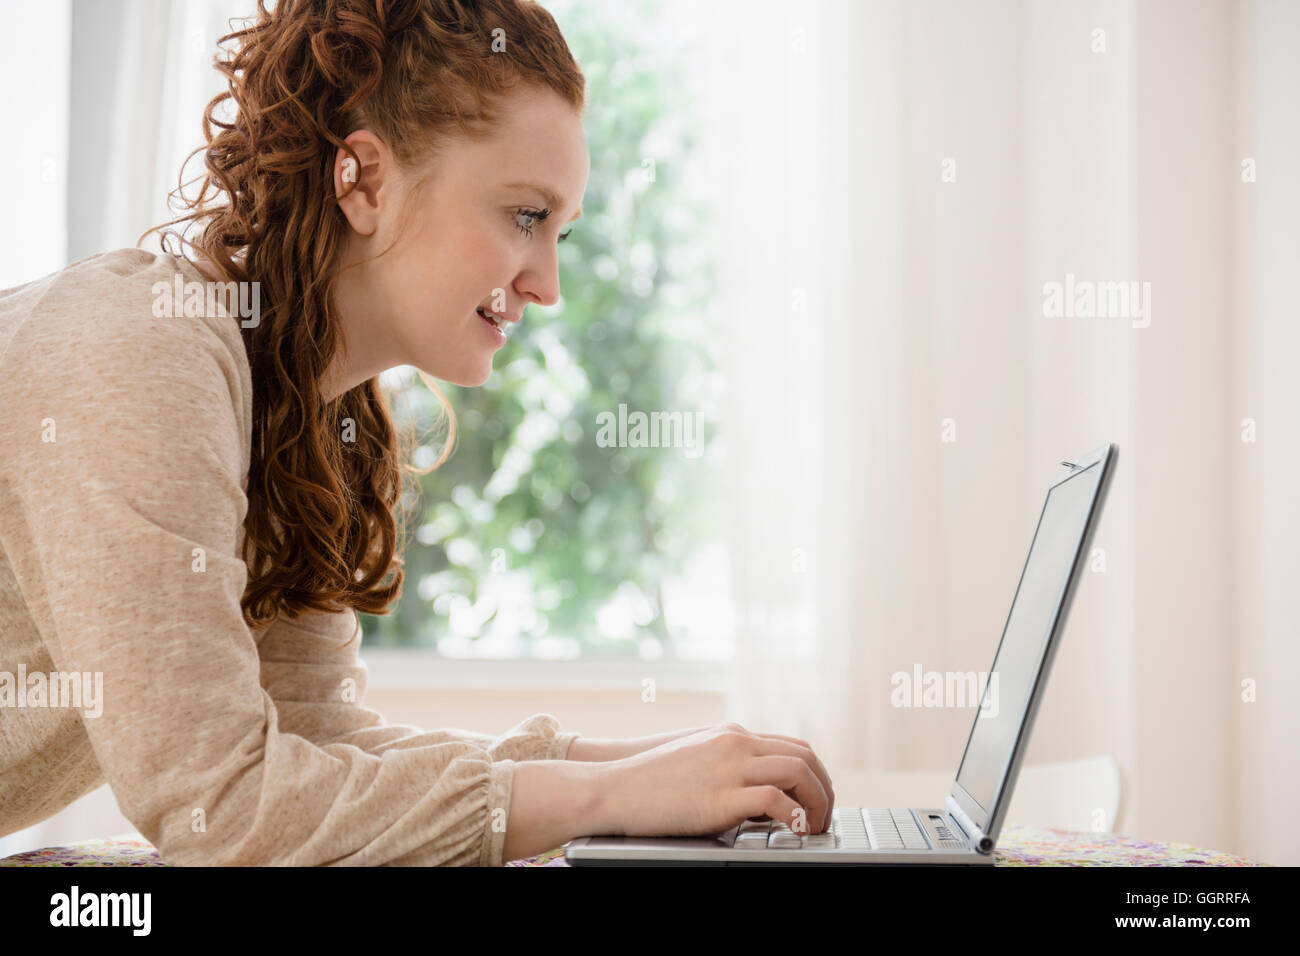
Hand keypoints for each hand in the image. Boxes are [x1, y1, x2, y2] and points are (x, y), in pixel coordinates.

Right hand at [592, 722, 835, 837]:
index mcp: (732, 735)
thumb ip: (729, 767)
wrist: (613, 787)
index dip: (815, 773)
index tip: (818, 797)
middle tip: (824, 816)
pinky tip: (795, 832)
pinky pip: (775, 800)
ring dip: (817, 802)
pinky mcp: (720, 796)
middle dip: (824, 788)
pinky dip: (794, 816)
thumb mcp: (696, 760)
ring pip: (799, 772)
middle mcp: (736, 743)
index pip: (793, 745)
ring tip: (815, 827)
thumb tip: (761, 795)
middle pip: (804, 756)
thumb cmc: (648, 781)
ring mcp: (729, 767)